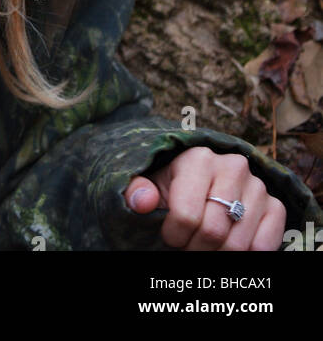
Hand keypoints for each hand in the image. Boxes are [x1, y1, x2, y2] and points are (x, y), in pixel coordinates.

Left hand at [123, 146, 286, 250]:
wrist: (204, 181)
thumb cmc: (172, 186)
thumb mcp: (151, 184)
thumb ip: (139, 191)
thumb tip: (142, 202)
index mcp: (199, 158)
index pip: (186, 216)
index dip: (174, 236)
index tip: (169, 234)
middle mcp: (233, 167)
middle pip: (213, 232)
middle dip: (195, 247)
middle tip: (188, 243)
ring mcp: (257, 186)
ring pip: (237, 244)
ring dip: (217, 254)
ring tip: (204, 242)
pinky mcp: (275, 206)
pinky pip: (264, 246)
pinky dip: (246, 255)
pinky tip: (228, 245)